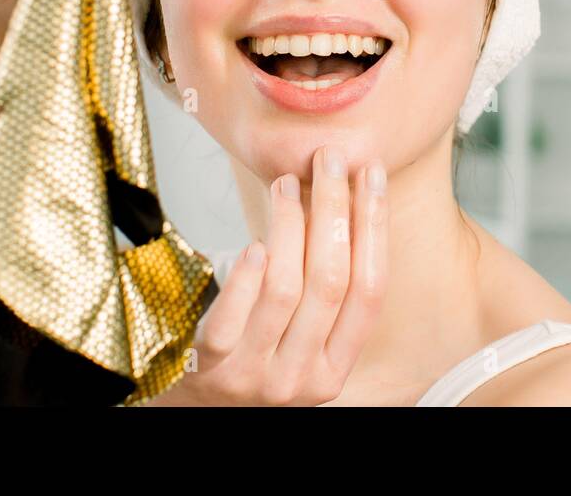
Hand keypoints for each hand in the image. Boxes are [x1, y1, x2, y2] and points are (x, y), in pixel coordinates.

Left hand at [148, 145, 388, 405]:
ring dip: (290, 225)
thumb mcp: (300, 340)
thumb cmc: (253, 357)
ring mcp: (257, 374)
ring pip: (287, 288)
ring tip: (286, 184)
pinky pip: (235, 313)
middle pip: (331, 280)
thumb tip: (344, 199)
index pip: (370, 290)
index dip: (374, 227)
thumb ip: (324, 294)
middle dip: (335, 209)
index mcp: (335, 368)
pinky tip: (256, 241)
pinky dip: (248, 273)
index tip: (373, 176)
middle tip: (330, 160)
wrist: (197, 409)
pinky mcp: (213, 367)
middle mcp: (302, 377)